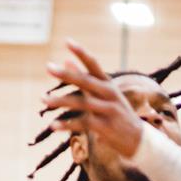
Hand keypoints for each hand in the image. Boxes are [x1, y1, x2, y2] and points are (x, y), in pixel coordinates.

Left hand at [44, 40, 146, 161]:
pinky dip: (67, 125)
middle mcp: (110, 94)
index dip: (81, 53)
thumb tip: (66, 61)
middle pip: (86, 81)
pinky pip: (83, 124)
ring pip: (82, 103)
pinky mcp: (106, 127)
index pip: (94, 65)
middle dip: (67, 74)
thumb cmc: (116, 112)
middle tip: (49, 67)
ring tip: (43, 99)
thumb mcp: (103, 93)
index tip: (67, 41)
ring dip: (61, 101)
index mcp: (108, 84)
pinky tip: (53, 125)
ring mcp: (109, 111)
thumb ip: (84, 78)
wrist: (137, 139)